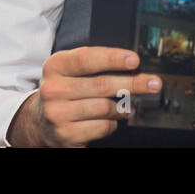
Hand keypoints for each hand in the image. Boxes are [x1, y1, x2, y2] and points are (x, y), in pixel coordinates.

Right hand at [7, 46, 161, 146]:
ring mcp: (57, 114)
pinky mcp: (66, 135)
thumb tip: (132, 64)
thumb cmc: (64, 90)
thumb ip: (94, 64)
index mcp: (55, 66)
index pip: (87, 59)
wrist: (40, 121)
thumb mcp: (70, 70)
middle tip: (153, 83)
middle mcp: (53, 89)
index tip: (135, 60)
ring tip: (129, 106)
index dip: (113, 58)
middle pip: (102, 85)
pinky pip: (102, 127)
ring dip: (123, 107)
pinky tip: (112, 120)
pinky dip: (112, 123)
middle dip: (133, 83)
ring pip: (105, 108)